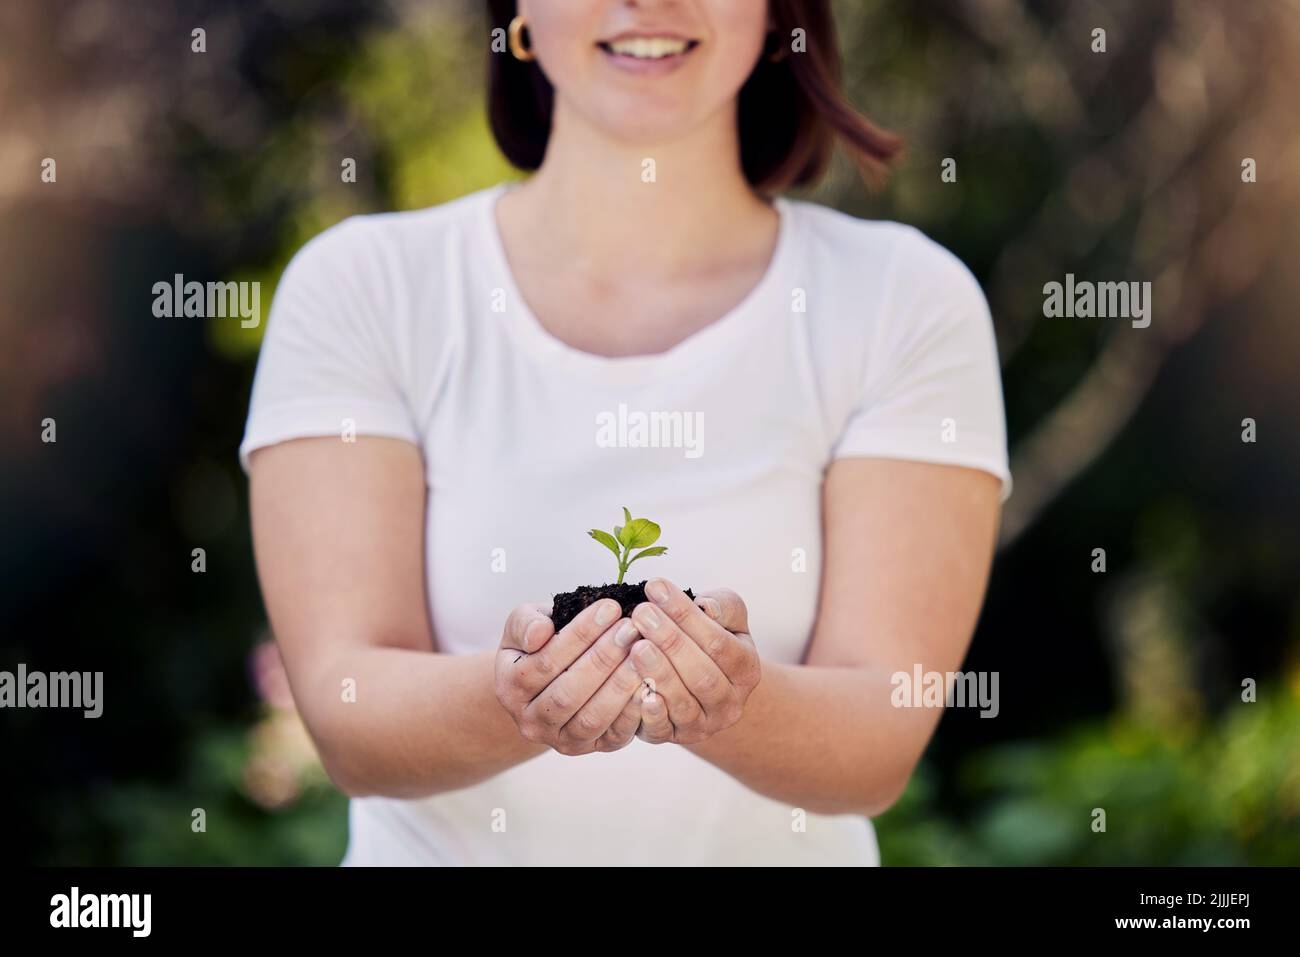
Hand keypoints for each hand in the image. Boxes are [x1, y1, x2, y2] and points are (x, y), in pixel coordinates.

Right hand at [494, 598, 644, 754]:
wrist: (548, 680)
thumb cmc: (540, 643)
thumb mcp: (523, 625)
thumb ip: (525, 623)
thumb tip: (540, 633)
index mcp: (509, 688)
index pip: (546, 662)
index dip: (580, 634)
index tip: (610, 607)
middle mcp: (531, 722)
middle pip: (568, 694)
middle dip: (604, 658)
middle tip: (632, 628)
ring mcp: (561, 740)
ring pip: (592, 718)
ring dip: (621, 684)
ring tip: (644, 651)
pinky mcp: (591, 748)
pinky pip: (614, 735)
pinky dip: (634, 710)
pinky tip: (649, 681)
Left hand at [628, 580, 760, 744]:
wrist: (703, 685)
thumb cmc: (711, 640)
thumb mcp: (728, 618)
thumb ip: (723, 606)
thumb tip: (706, 607)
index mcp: (746, 670)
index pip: (718, 642)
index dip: (686, 615)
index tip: (655, 587)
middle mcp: (730, 703)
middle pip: (702, 674)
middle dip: (670, 641)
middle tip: (641, 613)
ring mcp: (703, 725)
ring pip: (683, 704)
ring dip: (658, 674)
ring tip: (635, 646)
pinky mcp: (674, 737)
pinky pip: (663, 730)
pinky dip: (650, 714)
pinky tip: (638, 692)